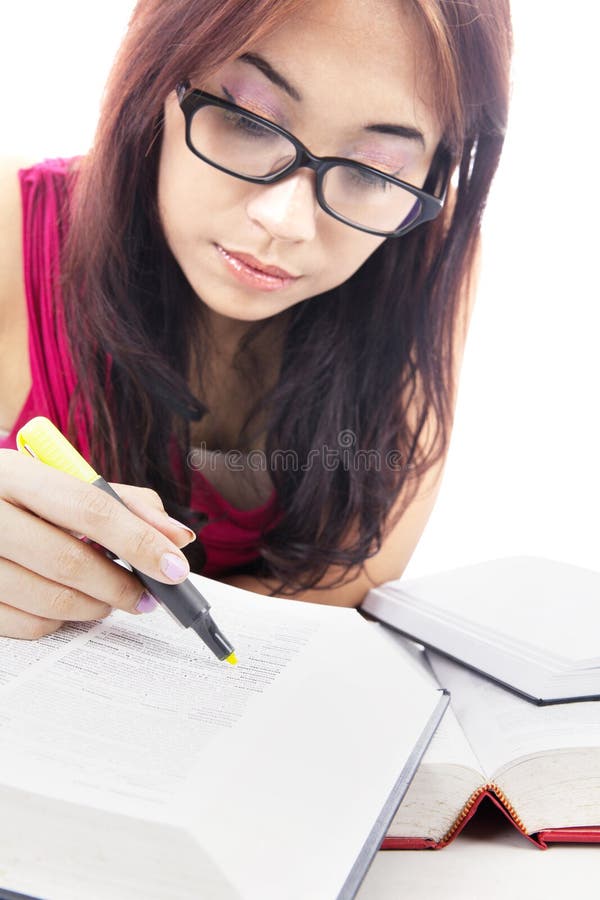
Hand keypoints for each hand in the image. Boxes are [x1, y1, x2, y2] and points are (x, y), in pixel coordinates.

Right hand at [0, 449, 196, 639]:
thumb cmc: (21, 496)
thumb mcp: (63, 483)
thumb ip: (125, 503)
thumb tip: (178, 536)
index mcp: (12, 474)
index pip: (90, 509)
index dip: (140, 541)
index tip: (174, 567)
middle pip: (71, 562)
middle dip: (121, 586)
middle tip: (146, 595)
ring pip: (51, 602)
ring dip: (96, 607)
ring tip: (110, 598)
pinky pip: (27, 625)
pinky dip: (60, 622)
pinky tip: (70, 605)